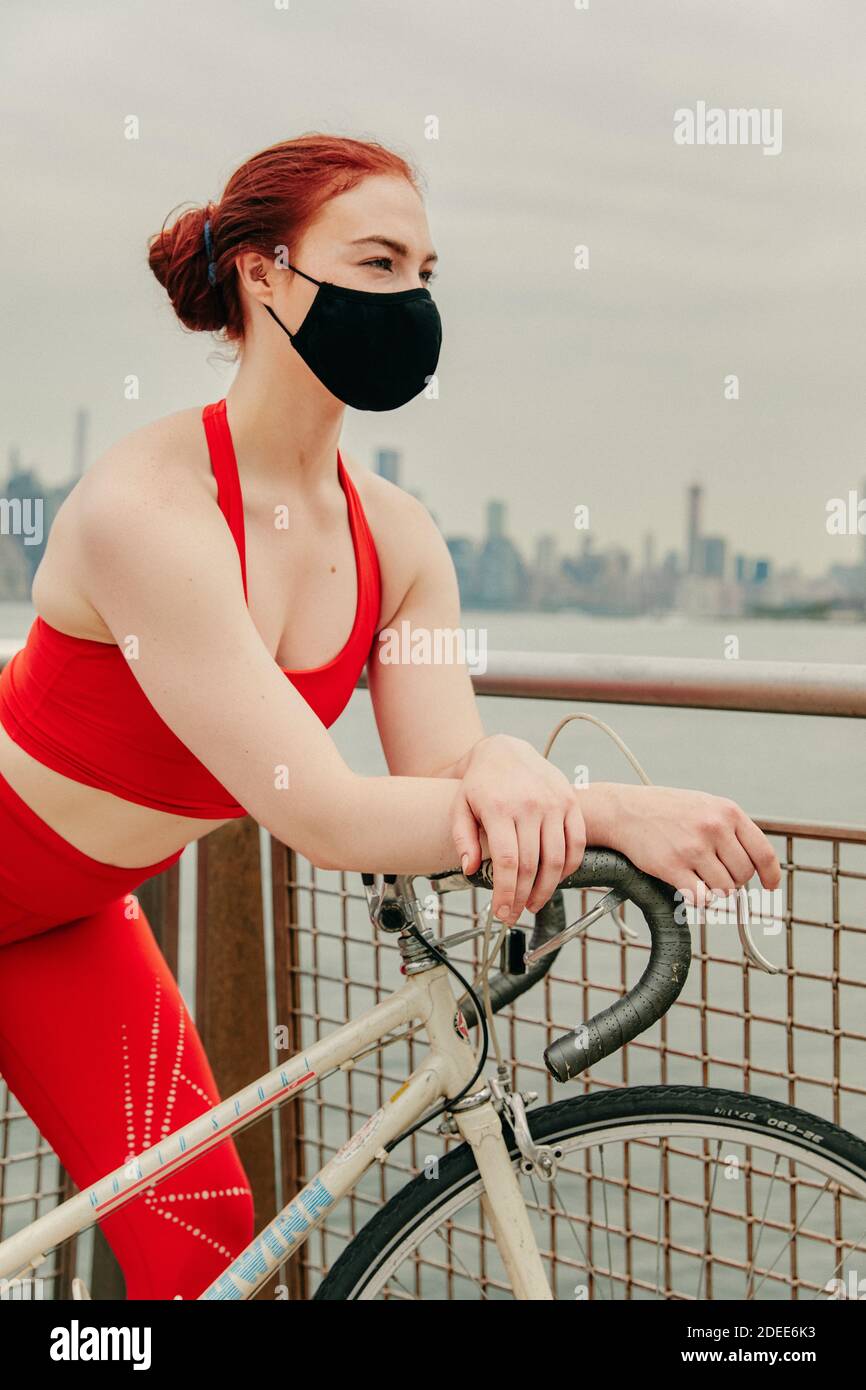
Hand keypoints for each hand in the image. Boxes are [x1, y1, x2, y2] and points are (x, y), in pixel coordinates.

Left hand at [450, 734, 586, 923]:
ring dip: (547, 889)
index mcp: (500, 808)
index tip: (501, 912)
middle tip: (514, 913)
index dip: (505, 892)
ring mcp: (554, 803)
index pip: (507, 861)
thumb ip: (462, 838)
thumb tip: (470, 869)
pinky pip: (576, 843)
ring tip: (534, 903)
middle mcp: (530, 805)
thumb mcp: (460, 807)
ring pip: (556, 859)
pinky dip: (569, 867)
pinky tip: (555, 879)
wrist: (505, 750)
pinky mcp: (570, 802)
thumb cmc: (480, 784)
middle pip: (532, 865)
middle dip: (523, 897)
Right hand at [580, 782, 780, 907]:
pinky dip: (699, 899)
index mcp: (726, 811)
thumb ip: (729, 828)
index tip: (770, 885)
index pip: (763, 852)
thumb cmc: (665, 809)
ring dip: (714, 890)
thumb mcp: (704, 805)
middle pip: (743, 874)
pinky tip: (688, 886)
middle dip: (733, 880)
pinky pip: (702, 898)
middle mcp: (714, 828)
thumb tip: (752, 864)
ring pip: (724, 889)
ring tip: (698, 877)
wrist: (624, 810)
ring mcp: (693, 848)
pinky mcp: (673, 867)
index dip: (771, 874)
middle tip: (715, 874)